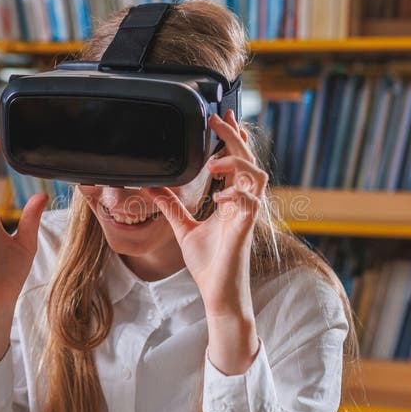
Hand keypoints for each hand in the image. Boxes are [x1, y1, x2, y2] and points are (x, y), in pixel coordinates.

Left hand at [150, 111, 266, 372]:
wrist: (218, 294)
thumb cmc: (208, 264)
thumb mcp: (183, 229)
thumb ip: (172, 207)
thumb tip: (153, 187)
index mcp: (232, 200)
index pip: (237, 161)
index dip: (232, 138)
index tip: (222, 117)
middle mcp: (242, 204)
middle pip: (249, 161)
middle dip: (235, 138)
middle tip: (218, 120)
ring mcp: (246, 216)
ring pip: (258, 177)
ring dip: (237, 164)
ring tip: (213, 163)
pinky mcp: (244, 231)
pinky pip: (250, 204)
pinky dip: (236, 194)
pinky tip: (219, 195)